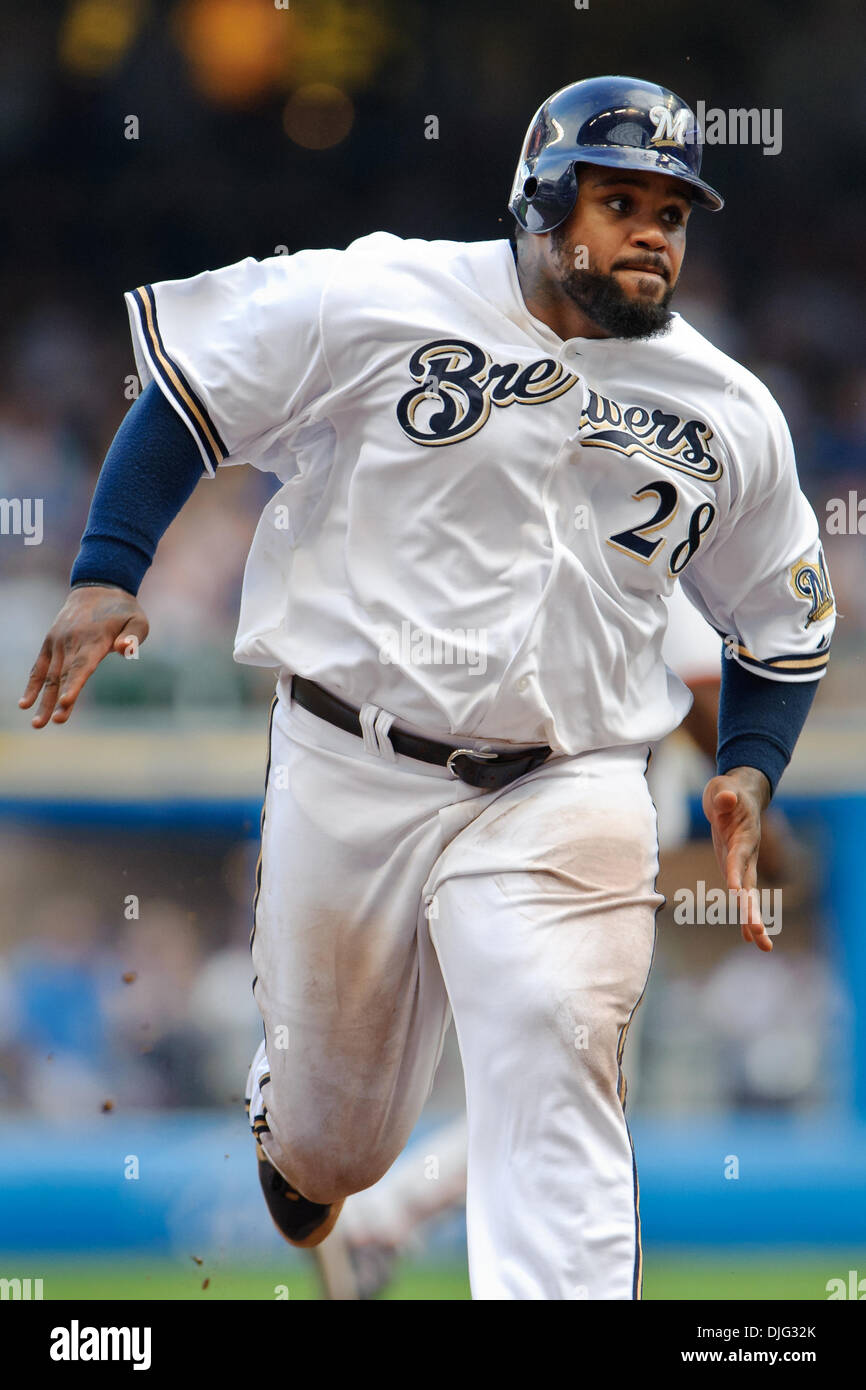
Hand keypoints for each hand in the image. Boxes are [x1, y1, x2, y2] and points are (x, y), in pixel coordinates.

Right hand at [19, 585, 148, 727]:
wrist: (96, 588)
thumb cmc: (123, 609)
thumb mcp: (138, 619)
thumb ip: (133, 636)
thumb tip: (123, 648)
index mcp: (95, 639)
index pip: (83, 665)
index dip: (74, 685)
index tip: (66, 702)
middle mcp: (72, 642)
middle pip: (65, 675)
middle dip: (59, 700)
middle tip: (56, 722)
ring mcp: (58, 642)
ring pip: (50, 675)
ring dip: (43, 700)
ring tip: (38, 724)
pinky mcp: (50, 643)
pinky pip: (39, 667)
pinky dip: (32, 685)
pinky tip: (25, 704)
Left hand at [702, 766, 772, 951]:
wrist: (739, 795)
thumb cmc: (727, 792)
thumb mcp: (722, 789)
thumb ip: (724, 797)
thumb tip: (726, 798)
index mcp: (742, 837)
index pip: (738, 857)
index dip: (736, 873)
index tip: (737, 892)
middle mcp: (746, 855)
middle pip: (750, 885)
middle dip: (752, 909)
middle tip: (758, 933)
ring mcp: (742, 864)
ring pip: (749, 895)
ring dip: (753, 919)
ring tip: (763, 946)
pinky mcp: (736, 868)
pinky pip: (742, 894)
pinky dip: (744, 914)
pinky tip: (748, 937)